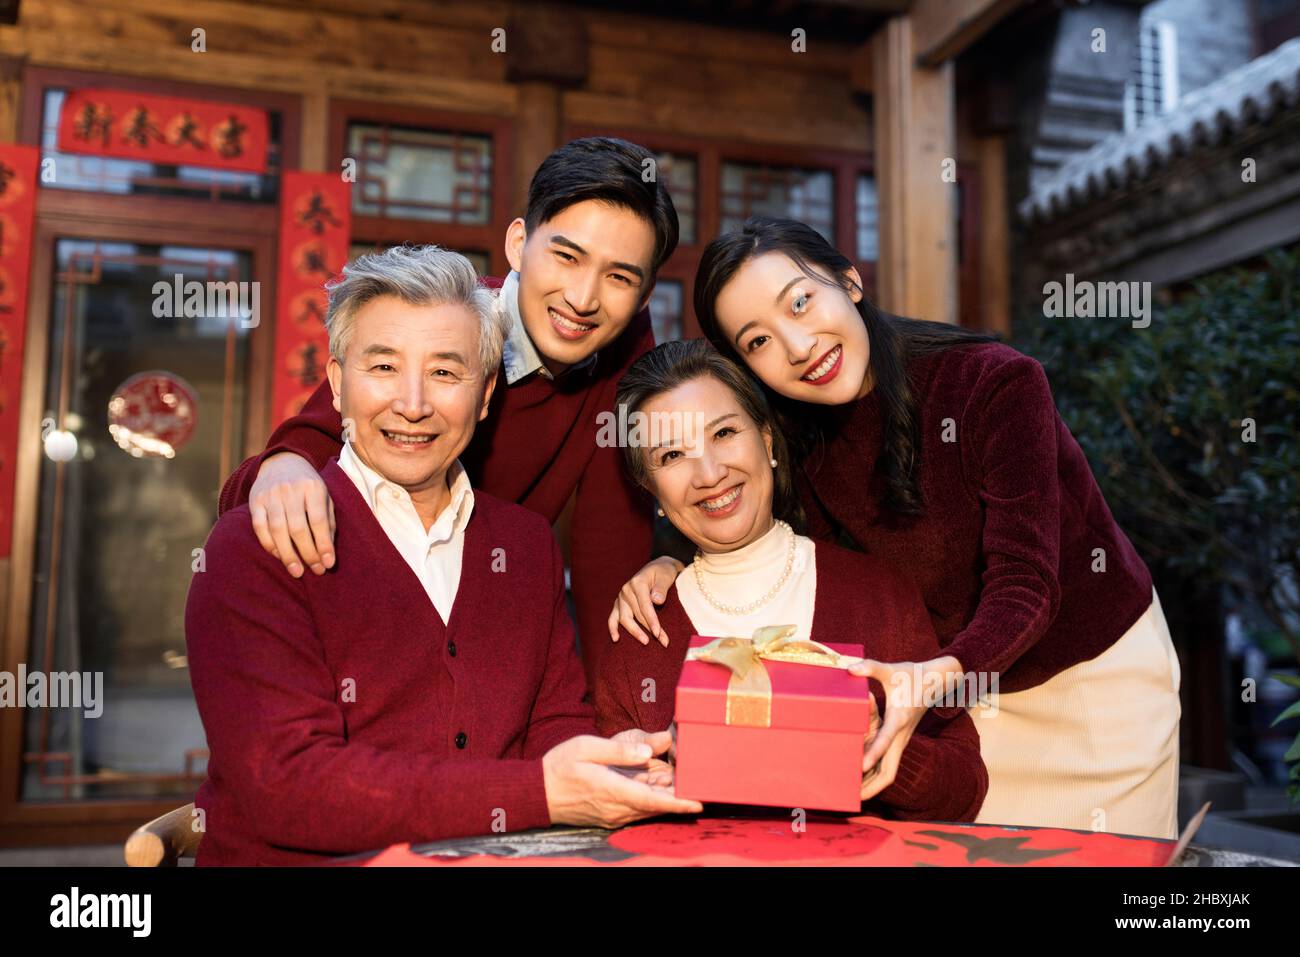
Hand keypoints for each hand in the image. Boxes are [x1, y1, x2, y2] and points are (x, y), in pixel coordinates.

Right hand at [248, 452, 335, 577]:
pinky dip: (269, 545)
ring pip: (277, 530)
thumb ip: (328, 522)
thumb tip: (328, 553)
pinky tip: (279, 556)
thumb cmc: (309, 486)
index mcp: (313, 487)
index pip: (319, 520)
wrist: (282, 463)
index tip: (329, 564)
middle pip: (298, 528)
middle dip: (307, 553)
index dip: (324, 544)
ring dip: (288, 554)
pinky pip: (260, 527)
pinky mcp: (255, 501)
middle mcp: (290, 490)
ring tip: (297, 571)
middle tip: (316, 571)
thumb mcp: (325, 497)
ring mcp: (270, 494)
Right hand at [543, 732, 701, 827]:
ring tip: (684, 779)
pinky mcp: (610, 814)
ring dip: (666, 796)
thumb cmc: (560, 767)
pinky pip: (638, 808)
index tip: (699, 802)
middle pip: (655, 806)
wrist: (537, 793)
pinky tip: (661, 785)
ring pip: (648, 808)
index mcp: (612, 790)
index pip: (652, 800)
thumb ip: (618, 751)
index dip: (678, 802)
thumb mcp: (586, 748)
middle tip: (700, 781)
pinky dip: (652, 798)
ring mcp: (613, 814)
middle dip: (679, 795)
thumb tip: (648, 752)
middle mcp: (616, 808)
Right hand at [607, 556, 684, 645]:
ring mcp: (621, 598)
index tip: (659, 634)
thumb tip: (656, 600)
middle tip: (663, 642)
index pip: (645, 606)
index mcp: (638, 583)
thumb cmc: (663, 572)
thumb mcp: (666, 576)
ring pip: (625, 618)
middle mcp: (626, 590)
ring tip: (646, 642)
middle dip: (650, 630)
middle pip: (637, 614)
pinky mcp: (619, 604)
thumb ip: (661, 588)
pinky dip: (613, 628)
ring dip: (635, 632)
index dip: (652, 621)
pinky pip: (613, 617)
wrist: (657, 568)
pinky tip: (616, 638)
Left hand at [849, 655, 962, 801]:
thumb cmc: (913, 675)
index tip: (860, 766)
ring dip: (872, 784)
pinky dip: (875, 773)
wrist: (936, 680)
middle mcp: (901, 736)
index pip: (886, 741)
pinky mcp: (899, 740)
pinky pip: (887, 763)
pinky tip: (859, 777)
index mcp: (899, 720)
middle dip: (872, 786)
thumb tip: (850, 668)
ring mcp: (900, 740)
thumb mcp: (892, 670)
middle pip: (889, 772)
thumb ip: (871, 668)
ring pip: (888, 771)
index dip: (874, 753)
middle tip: (851, 796)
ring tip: (851, 794)